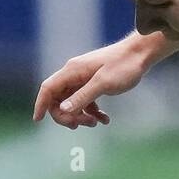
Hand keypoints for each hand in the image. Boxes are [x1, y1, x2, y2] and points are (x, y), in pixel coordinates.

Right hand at [32, 36, 158, 129]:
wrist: (141, 54)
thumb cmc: (124, 66)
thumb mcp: (103, 83)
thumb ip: (82, 96)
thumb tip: (62, 109)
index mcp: (72, 71)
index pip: (48, 88)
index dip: (40, 104)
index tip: (37, 120)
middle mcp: (74, 74)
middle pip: (58, 99)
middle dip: (67, 115)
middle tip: (84, 124)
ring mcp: (84, 79)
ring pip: (72, 102)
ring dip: (81, 116)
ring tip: (96, 123)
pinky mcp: (94, 83)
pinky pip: (86, 102)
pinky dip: (92, 112)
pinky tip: (105, 120)